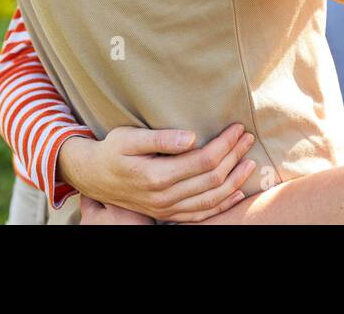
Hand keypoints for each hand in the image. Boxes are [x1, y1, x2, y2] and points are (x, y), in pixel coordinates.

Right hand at [57, 123, 256, 222]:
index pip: (203, 160)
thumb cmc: (112, 151)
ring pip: (210, 200)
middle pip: (211, 179)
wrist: (93, 176)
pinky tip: (237, 193)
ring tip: (249, 162)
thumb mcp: (129, 137)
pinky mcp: (167, 214)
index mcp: (156, 175)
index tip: (237, 128)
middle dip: (234, 157)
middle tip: (247, 138)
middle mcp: (164, 197)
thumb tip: (191, 137)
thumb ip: (160, 138)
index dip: (225, 144)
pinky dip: (222, 205)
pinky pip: (200, 215)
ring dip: (234, 181)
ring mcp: (166, 209)